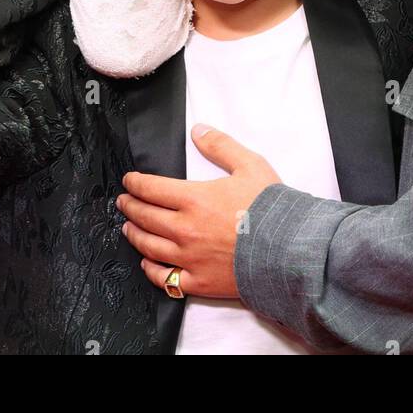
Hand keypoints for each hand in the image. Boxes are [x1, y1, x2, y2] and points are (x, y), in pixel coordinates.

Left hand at [117, 126, 281, 297]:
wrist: (289, 249)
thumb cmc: (271, 207)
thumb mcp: (250, 165)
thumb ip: (221, 146)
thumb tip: (198, 130)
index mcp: (194, 199)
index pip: (152, 189)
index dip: (136, 183)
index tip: (129, 180)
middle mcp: (185, 230)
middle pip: (145, 217)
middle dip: (130, 206)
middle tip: (123, 202)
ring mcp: (189, 258)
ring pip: (149, 247)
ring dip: (134, 235)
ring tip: (128, 228)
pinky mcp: (199, 281)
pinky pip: (165, 278)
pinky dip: (151, 270)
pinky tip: (147, 263)